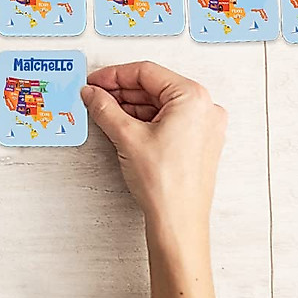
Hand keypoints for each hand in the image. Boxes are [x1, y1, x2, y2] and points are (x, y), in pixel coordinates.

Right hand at [82, 61, 226, 229]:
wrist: (178, 225)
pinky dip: (144, 119)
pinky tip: (123, 124)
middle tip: (95, 96)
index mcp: (193, 98)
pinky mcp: (198, 142)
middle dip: (121, 91)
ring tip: (104, 111)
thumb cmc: (166, 186)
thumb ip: (104, 107)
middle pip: (153, 87)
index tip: (95, 82)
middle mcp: (204, 109)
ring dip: (131, 106)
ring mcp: (203, 127)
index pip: (146, 72)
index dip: (114, 75)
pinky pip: (168, 119)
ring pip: (159, 104)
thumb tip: (92, 93)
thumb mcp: (127, 136)